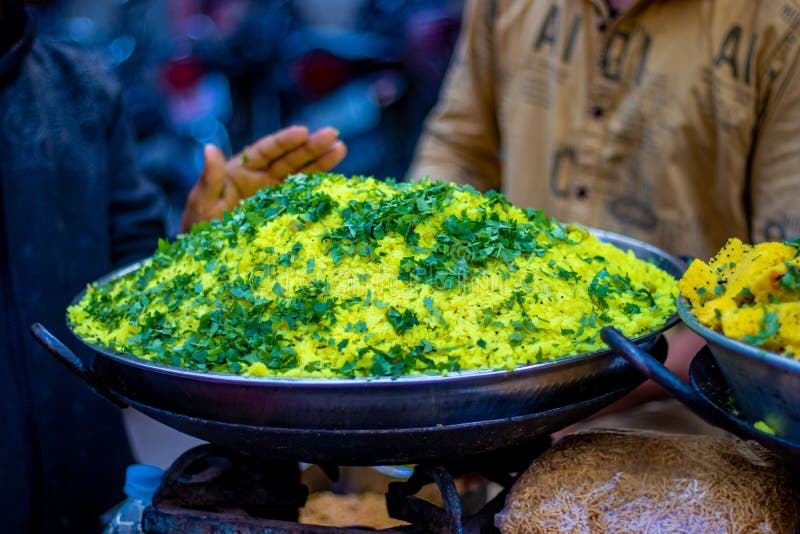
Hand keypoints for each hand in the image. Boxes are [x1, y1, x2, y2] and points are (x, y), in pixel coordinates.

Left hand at [181, 126, 346, 231]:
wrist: (205, 258)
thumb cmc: (198, 228)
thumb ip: (208, 178)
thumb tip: (209, 148)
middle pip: (289, 159)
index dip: (285, 142)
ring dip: (321, 162)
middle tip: (333, 134)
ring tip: (341, 148)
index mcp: (241, 170)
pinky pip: (302, 198)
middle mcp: (260, 179)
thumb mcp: (200, 203)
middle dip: (311, 147)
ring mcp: (273, 196)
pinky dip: (317, 189)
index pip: (266, 151)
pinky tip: (335, 180)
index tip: (303, 132)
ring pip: (300, 175)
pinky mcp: (283, 213)